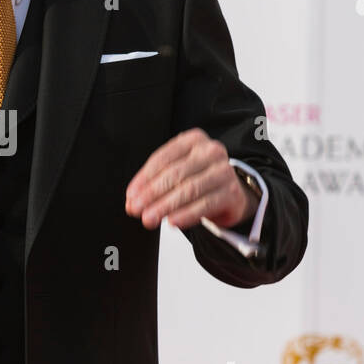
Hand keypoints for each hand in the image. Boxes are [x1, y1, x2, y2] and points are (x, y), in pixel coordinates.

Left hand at [125, 128, 256, 231]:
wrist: (231, 194)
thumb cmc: (198, 180)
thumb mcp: (177, 173)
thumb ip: (155, 183)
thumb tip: (132, 202)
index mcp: (193, 140)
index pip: (163, 158)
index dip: (144, 178)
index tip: (131, 196)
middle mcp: (210, 151)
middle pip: (175, 174)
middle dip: (152, 194)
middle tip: (136, 210)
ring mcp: (224, 171)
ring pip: (189, 189)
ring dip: (165, 206)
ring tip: (149, 219)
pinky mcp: (232, 192)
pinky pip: (205, 204)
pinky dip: (186, 215)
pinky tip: (172, 222)